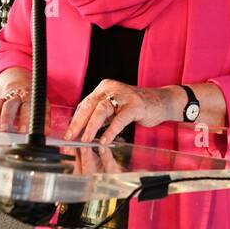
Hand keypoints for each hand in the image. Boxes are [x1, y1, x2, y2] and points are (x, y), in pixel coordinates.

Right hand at [0, 87, 47, 132]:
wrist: (19, 86)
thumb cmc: (30, 102)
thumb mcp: (40, 109)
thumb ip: (43, 122)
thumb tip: (44, 135)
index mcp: (28, 99)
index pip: (27, 109)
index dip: (24, 121)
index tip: (23, 134)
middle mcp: (13, 98)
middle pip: (8, 107)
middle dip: (5, 121)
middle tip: (4, 135)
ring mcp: (0, 99)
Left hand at [63, 79, 181, 143]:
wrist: (161, 101)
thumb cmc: (135, 107)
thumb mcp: (114, 108)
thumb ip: (100, 115)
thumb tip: (82, 131)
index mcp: (104, 88)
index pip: (85, 104)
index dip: (76, 120)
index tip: (68, 134)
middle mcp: (112, 88)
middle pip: (89, 105)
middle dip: (78, 123)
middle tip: (70, 137)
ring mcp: (124, 95)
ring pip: (101, 110)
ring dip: (91, 127)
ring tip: (85, 139)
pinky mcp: (135, 105)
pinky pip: (119, 119)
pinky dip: (110, 131)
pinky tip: (104, 140)